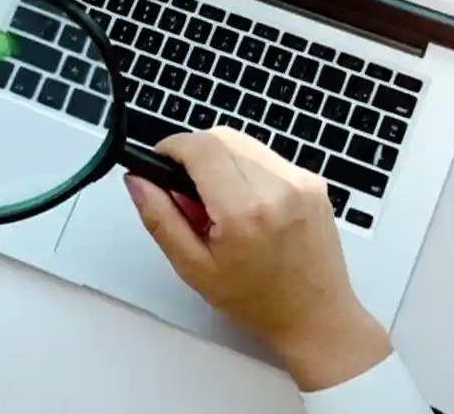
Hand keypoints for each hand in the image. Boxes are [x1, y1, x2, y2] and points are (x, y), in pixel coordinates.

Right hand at [125, 129, 391, 391]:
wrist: (316, 316)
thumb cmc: (257, 300)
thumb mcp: (194, 268)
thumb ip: (160, 219)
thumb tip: (137, 179)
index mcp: (244, 211)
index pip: (200, 147)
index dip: (171, 147)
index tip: (160, 163)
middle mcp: (277, 187)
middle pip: (220, 137)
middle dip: (194, 154)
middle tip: (188, 193)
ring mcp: (300, 180)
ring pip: (243, 142)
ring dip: (221, 160)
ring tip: (220, 203)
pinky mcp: (313, 180)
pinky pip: (266, 157)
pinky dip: (247, 169)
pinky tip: (247, 204)